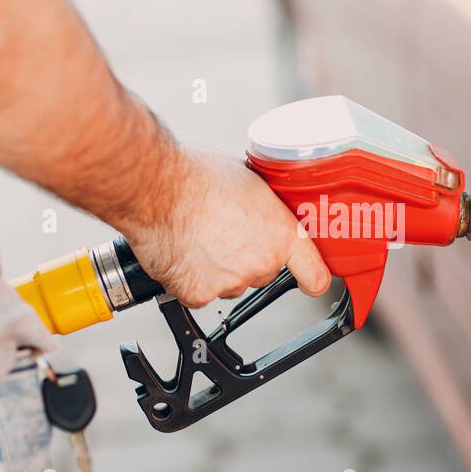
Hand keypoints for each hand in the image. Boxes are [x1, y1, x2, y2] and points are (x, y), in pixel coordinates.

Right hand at [123, 147, 330, 307]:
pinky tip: (183, 251)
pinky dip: (188, 278)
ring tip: (199, 236)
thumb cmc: (197, 177)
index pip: (313, 272)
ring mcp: (231, 282)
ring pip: (229, 283)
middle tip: (223, 232)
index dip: (312, 278)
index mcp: (280, 234)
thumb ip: (263, 208)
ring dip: (217, 268)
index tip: (310, 281)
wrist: (157, 189)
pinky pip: (198, 292)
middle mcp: (261, 263)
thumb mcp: (249, 182)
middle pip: (260, 272)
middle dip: (245, 258)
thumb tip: (260, 210)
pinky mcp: (199, 294)